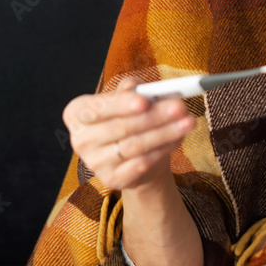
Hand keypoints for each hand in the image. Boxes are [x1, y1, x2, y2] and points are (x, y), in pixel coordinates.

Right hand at [62, 75, 195, 190]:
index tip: (145, 101)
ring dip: (165, 133)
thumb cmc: (129, 118)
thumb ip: (132, 89)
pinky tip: (178, 139)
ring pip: (134, 146)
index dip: (121, 104)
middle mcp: (80, 139)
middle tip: (180, 107)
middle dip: (154, 116)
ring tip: (188, 122)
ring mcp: (94, 162)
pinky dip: (162, 151)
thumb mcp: (129, 99)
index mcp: (77, 113)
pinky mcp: (111, 180)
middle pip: (121, 127)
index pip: (98, 107)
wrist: (134, 154)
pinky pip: (140, 165)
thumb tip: (138, 85)